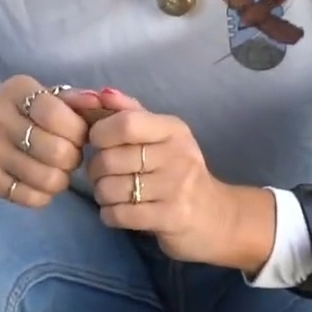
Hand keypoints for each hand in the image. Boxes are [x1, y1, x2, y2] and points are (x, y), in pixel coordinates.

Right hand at [0, 76, 90, 207]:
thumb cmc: (20, 114)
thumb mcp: (44, 98)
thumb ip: (74, 100)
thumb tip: (99, 102)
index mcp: (16, 90)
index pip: (58, 116)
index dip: (78, 132)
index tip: (77, 136)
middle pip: (57, 151)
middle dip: (72, 158)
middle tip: (68, 155)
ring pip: (47, 179)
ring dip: (61, 179)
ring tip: (55, 171)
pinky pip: (30, 198)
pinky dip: (43, 195)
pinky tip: (38, 183)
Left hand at [82, 89, 276, 271]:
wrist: (216, 216)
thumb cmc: (178, 171)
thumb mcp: (160, 136)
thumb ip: (129, 113)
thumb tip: (102, 94)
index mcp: (173, 129)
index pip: (124, 124)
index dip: (99, 135)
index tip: (99, 144)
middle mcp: (178, 155)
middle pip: (110, 159)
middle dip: (96, 171)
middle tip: (104, 176)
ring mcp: (177, 187)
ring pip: (110, 189)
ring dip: (102, 195)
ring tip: (113, 195)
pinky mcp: (171, 217)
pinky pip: (119, 214)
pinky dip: (110, 215)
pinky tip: (119, 212)